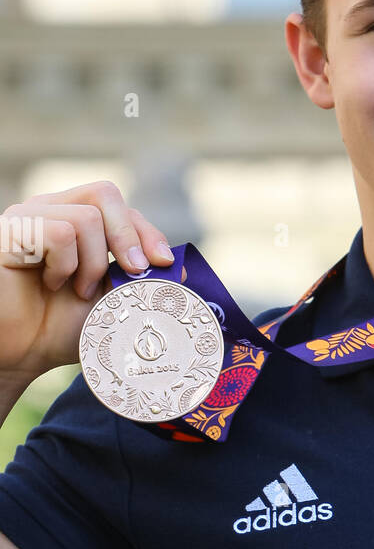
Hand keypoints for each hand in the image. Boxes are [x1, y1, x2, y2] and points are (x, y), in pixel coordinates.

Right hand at [0, 181, 175, 380]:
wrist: (19, 354)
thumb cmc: (60, 329)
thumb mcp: (112, 302)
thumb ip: (142, 282)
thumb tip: (182, 270)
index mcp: (74, 219)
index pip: (117, 204)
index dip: (145, 229)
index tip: (163, 262)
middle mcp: (51, 209)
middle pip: (105, 193)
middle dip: (128, 235)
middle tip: (132, 273)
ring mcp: (29, 216)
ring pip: (86, 217)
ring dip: (93, 264)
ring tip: (77, 291)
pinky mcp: (11, 230)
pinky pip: (59, 232)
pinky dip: (66, 266)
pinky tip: (50, 284)